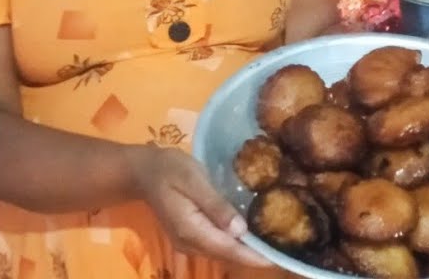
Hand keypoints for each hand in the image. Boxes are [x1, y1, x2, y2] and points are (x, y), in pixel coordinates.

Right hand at [131, 144, 271, 267]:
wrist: (144, 171)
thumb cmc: (170, 169)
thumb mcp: (194, 179)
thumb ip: (216, 205)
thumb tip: (239, 230)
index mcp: (191, 230)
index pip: (228, 249)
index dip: (254, 256)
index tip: (279, 259)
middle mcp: (190, 243)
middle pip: (228, 255)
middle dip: (255, 256)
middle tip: (284, 250)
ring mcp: (188, 242)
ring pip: (223, 253)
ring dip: (247, 252)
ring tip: (275, 244)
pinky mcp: (191, 236)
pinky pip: (217, 245)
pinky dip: (236, 244)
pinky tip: (253, 235)